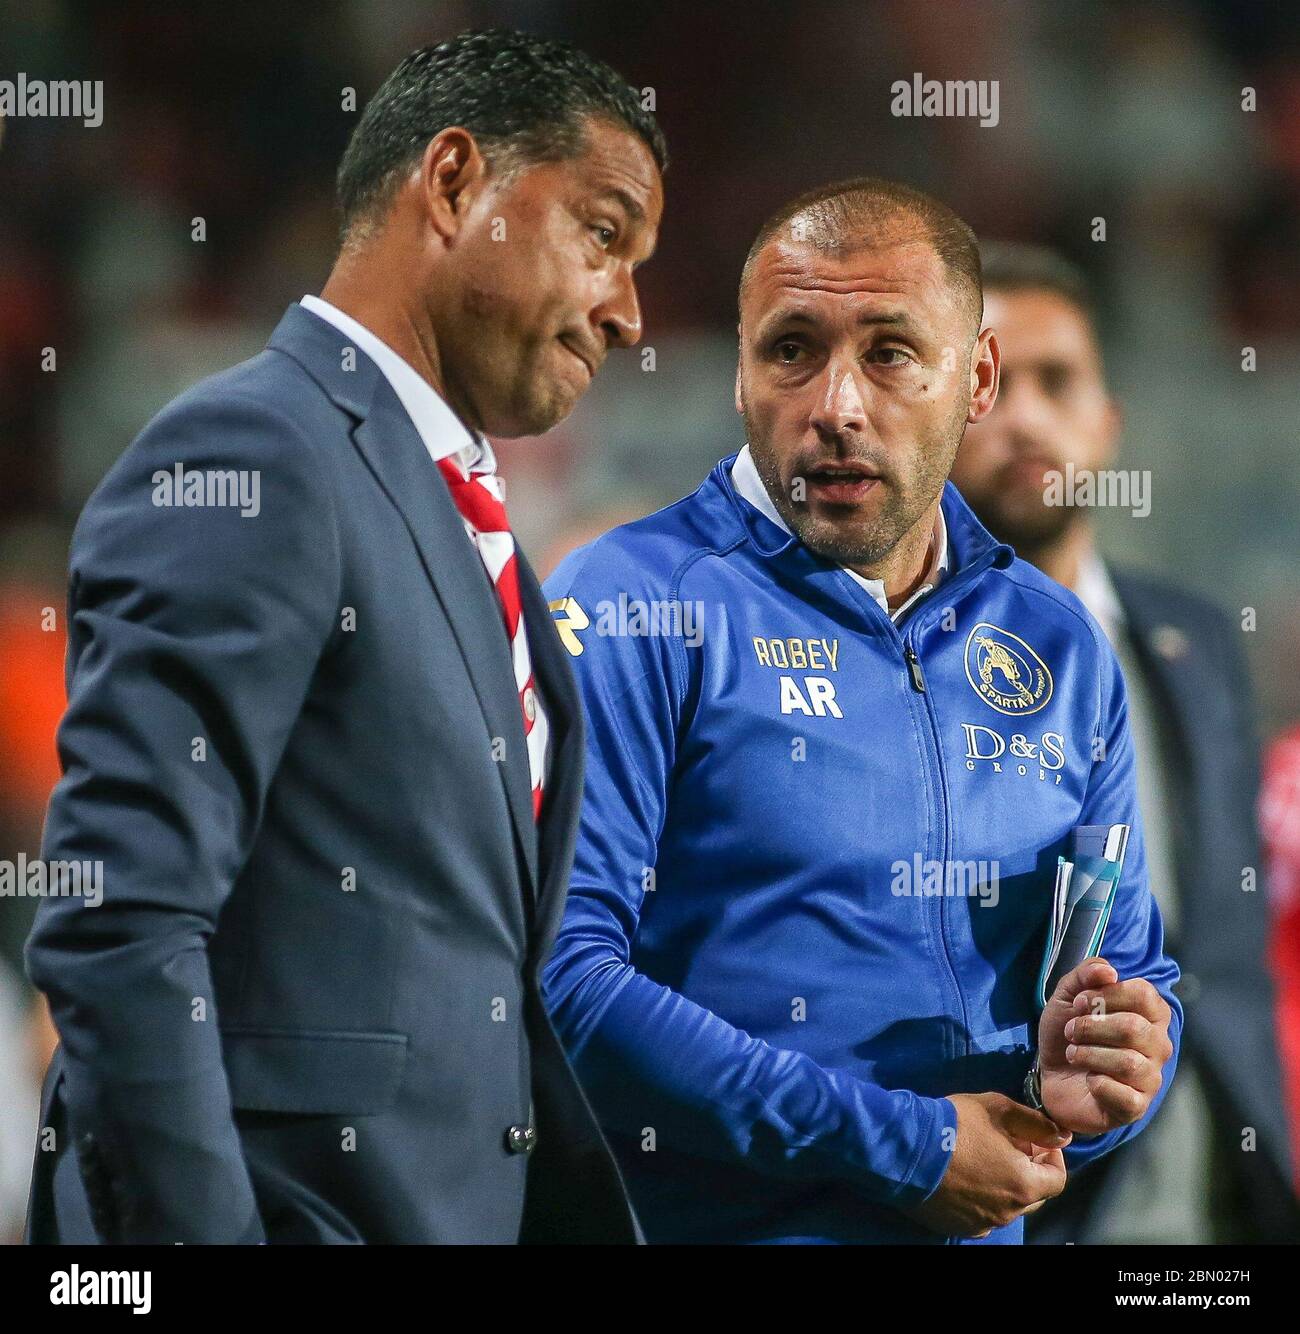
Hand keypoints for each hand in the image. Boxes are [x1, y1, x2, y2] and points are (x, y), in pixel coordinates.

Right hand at [903, 1092, 1070, 1237]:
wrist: (905, 1149)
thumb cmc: (955, 1125)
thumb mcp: (998, 1109)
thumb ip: (1035, 1123)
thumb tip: (1062, 1136)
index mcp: (1023, 1185)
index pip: (1057, 1179)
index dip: (1052, 1157)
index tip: (1036, 1140)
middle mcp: (1008, 1212)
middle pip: (1034, 1196)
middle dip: (1029, 1171)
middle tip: (1009, 1147)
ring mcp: (981, 1223)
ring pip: (1006, 1207)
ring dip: (1004, 1186)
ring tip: (983, 1161)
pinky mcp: (956, 1227)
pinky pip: (980, 1215)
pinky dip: (980, 1199)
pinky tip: (963, 1179)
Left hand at [1038, 957, 1173, 1136]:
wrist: (1050, 1076)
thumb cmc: (1068, 1033)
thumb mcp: (1067, 996)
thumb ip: (1085, 975)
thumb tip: (1109, 970)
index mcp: (1150, 1013)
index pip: (1144, 994)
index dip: (1106, 995)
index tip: (1079, 1002)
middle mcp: (1158, 1045)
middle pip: (1134, 1028)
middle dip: (1091, 1026)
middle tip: (1071, 1031)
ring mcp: (1150, 1078)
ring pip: (1128, 1063)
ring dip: (1089, 1054)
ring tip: (1073, 1053)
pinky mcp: (1137, 1107)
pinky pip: (1125, 1096)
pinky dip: (1098, 1084)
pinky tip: (1089, 1080)